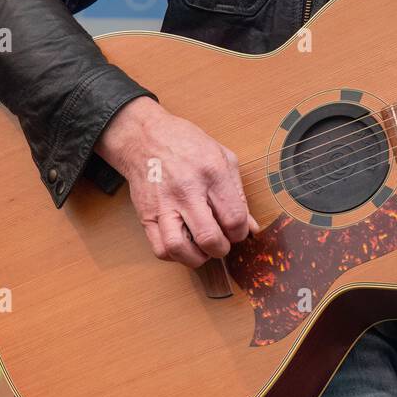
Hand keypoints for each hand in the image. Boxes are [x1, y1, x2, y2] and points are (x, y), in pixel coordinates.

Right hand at [94, 96, 258, 266]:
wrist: (145, 138)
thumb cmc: (187, 145)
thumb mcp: (223, 158)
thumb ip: (239, 194)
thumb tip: (251, 226)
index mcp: (212, 173)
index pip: (234, 217)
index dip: (241, 232)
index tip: (237, 231)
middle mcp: (187, 190)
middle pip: (209, 237)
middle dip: (222, 249)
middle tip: (222, 243)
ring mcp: (164, 205)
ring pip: (180, 248)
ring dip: (197, 258)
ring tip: (203, 248)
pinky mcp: (146, 216)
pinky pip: (160, 248)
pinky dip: (175, 256)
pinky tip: (184, 245)